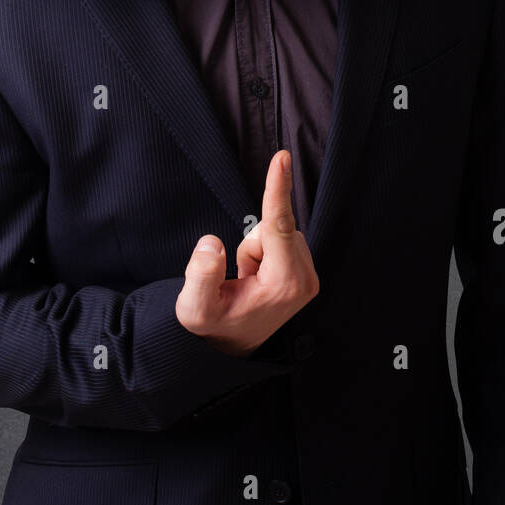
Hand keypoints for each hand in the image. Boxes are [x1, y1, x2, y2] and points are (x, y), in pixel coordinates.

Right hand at [175, 149, 318, 356]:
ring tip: (246, 282)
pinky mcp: (306, 272)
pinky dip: (264, 252)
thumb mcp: (194, 308)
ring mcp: (309, 277)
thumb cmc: (213, 326)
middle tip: (238, 279)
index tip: (282, 158)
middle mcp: (305, 279)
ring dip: (256, 249)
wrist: (231, 347)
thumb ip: (201, 275)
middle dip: (250, 243)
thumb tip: (212, 243)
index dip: (277, 189)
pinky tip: (257, 279)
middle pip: (275, 226)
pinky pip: (282, 239)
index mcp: (283, 284)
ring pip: (278, 231)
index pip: (278, 225)